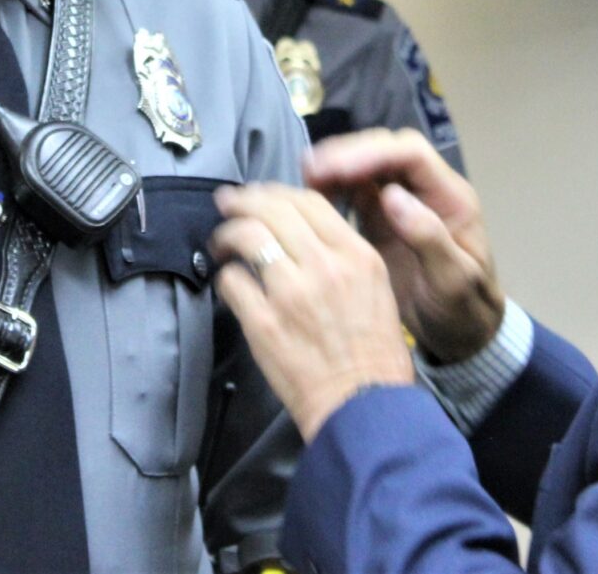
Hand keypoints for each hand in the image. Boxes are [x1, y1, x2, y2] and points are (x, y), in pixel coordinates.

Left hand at [211, 182, 414, 441]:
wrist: (363, 405)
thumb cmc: (374, 353)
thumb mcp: (376, 288)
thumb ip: (343, 253)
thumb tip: (302, 230)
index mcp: (357, 255)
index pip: (309, 200)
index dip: (276, 192)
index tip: (261, 196)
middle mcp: (324, 266)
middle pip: (272, 210)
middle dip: (242, 201)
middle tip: (228, 204)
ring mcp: (291, 293)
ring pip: (246, 236)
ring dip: (226, 234)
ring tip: (221, 242)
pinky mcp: (264, 322)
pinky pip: (232, 281)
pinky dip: (226, 277)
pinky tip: (229, 283)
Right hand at [303, 128, 503, 364]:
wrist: (462, 334)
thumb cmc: (464, 309)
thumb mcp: (454, 282)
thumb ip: (429, 239)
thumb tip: (392, 197)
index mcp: (451, 197)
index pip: (411, 154)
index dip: (372, 153)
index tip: (336, 168)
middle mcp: (426, 190)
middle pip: (385, 149)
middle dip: (347, 153)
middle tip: (309, 169)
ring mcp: (402, 201)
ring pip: (366, 164)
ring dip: (335, 165)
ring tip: (304, 176)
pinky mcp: (381, 217)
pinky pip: (354, 189)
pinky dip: (331, 186)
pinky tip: (309, 195)